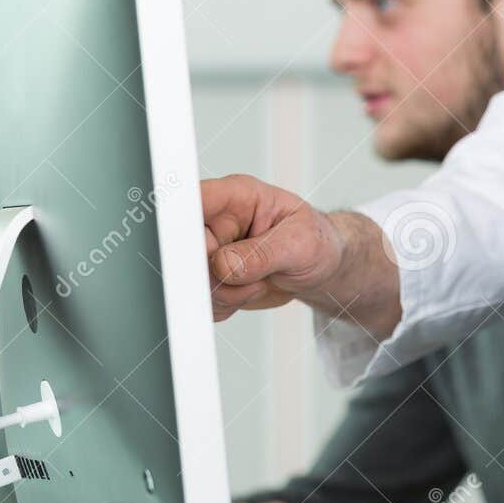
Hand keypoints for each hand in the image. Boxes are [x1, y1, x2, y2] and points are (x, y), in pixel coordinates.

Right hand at [201, 175, 400, 333]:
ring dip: (224, 293)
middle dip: (211, 273)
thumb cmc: (316, 241)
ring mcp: (210, 250)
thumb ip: (263, 253)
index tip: (191, 248)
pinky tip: (249, 291)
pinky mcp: (209, 277)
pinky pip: (201, 300)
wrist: (322, 265)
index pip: (194, 200)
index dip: (182, 222)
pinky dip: (224, 305)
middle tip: (245, 278)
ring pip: (190, 280)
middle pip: (183, 249)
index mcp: (237, 197)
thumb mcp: (301, 244)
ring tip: (258, 281)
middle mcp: (216, 221)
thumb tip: (224, 265)